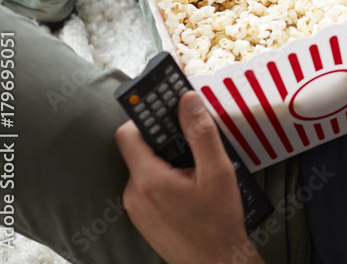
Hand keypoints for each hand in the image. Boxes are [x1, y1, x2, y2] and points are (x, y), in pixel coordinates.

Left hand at [115, 92, 263, 263]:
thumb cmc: (218, 222)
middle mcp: (134, 193)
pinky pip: (148, 186)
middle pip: (139, 149)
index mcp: (148, 179)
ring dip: (167, 160)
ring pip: (145, 168)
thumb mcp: (218, 171)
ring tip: (197, 170)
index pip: (129, 133)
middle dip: (165, 140)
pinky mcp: (142, 218)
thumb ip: (201, 133)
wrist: (214, 263)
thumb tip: (187, 100)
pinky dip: (166, 178)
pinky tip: (191, 187)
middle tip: (194, 142)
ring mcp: (136, 208)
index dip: (147, 116)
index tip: (168, 108)